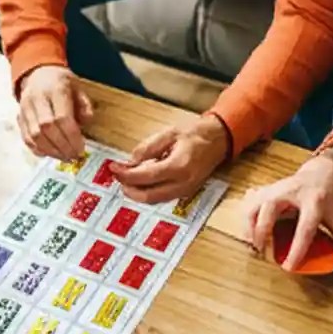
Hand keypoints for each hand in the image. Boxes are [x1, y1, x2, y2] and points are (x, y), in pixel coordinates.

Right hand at [17, 65, 92, 160]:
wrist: (37, 73)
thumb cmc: (61, 82)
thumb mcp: (78, 87)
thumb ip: (84, 105)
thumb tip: (86, 121)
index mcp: (55, 89)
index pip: (62, 117)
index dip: (72, 136)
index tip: (81, 148)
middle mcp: (37, 98)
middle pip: (46, 128)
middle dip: (62, 147)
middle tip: (74, 156)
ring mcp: (25, 108)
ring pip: (34, 135)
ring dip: (51, 151)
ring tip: (64, 157)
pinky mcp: (19, 117)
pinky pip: (26, 138)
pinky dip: (38, 149)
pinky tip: (51, 153)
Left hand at [110, 116, 228, 203]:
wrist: (218, 140)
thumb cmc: (195, 134)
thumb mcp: (168, 133)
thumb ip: (147, 148)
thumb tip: (130, 163)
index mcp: (179, 166)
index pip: (145, 176)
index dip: (126, 175)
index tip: (114, 168)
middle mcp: (183, 183)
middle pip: (148, 196)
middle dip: (128, 188)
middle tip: (117, 176)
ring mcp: (185, 191)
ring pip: (154, 200)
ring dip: (137, 193)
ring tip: (126, 179)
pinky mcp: (185, 193)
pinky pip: (162, 198)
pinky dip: (147, 192)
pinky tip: (140, 181)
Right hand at [242, 154, 332, 271]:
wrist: (320, 171)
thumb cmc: (328, 197)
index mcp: (313, 201)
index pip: (304, 228)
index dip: (296, 249)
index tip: (288, 267)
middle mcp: (291, 192)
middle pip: (269, 210)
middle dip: (262, 231)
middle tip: (262, 251)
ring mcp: (276, 189)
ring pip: (254, 204)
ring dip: (249, 225)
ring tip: (252, 243)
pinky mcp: (266, 189)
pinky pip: (249, 202)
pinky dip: (245, 218)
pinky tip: (247, 230)